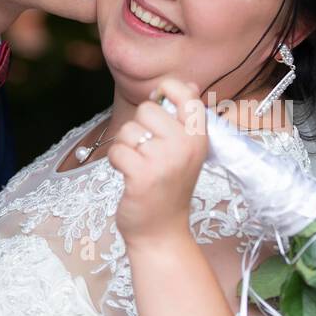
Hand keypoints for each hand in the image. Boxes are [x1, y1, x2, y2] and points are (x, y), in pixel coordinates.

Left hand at [107, 78, 208, 244]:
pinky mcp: (142, 176)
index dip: (165, 90)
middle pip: (147, 109)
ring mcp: (165, 161)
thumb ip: (185, 117)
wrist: (161, 232)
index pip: (185, 93)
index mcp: (199, 136)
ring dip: (126, 148)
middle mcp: (186, 145)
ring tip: (139, 166)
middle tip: (147, 152)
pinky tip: (128, 175)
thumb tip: (189, 84)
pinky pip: (116, 150)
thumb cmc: (170, 187)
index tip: (158, 104)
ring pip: (128, 130)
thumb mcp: (186, 150)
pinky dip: (116, 162)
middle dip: (139, 128)